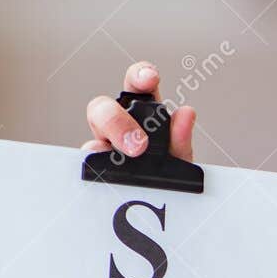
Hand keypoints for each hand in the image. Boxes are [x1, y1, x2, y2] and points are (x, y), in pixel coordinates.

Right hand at [82, 61, 196, 161]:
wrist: (166, 203)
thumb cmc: (169, 171)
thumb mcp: (180, 157)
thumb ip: (182, 137)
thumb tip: (186, 113)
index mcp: (144, 110)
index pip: (137, 83)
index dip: (140, 74)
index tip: (150, 78)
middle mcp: (120, 121)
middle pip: (106, 105)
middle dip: (119, 118)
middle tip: (140, 143)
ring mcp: (104, 141)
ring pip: (95, 125)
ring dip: (111, 133)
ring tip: (132, 153)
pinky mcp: (96, 162)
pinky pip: (90, 154)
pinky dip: (96, 155)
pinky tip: (106, 160)